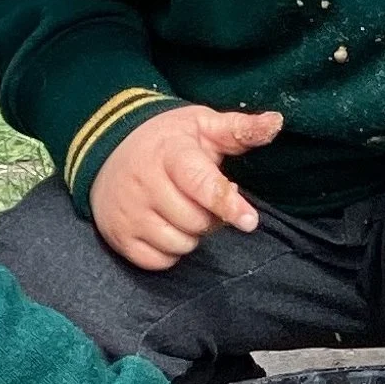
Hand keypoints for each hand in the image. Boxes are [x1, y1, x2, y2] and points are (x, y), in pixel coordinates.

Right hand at [91, 105, 282, 270]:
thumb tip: (276, 122)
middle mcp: (144, 183)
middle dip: (209, 216)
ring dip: (190, 234)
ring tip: (181, 209)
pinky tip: (164, 225)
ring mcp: (128, 212)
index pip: (201, 184)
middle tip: (200, 199)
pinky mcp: (118, 235)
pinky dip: (169, 250)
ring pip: (180, 244)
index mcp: (170, 154)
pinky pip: (158, 261)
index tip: (249, 221)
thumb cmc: (168, 140)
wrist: (108, 146)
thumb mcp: (202, 126)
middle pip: (196, 221)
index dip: (227, 203)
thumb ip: (240, 129)